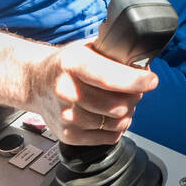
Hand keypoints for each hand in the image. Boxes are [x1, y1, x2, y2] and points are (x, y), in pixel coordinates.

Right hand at [29, 39, 157, 144]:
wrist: (34, 82)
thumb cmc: (65, 65)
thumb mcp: (85, 48)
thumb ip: (112, 53)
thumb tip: (142, 62)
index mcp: (73, 64)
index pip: (110, 78)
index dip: (136, 81)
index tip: (151, 80)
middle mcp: (67, 91)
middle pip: (118, 105)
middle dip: (135, 97)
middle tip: (134, 90)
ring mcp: (67, 116)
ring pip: (117, 123)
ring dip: (127, 113)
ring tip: (122, 102)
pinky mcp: (69, 135)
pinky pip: (109, 137)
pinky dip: (116, 128)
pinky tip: (110, 115)